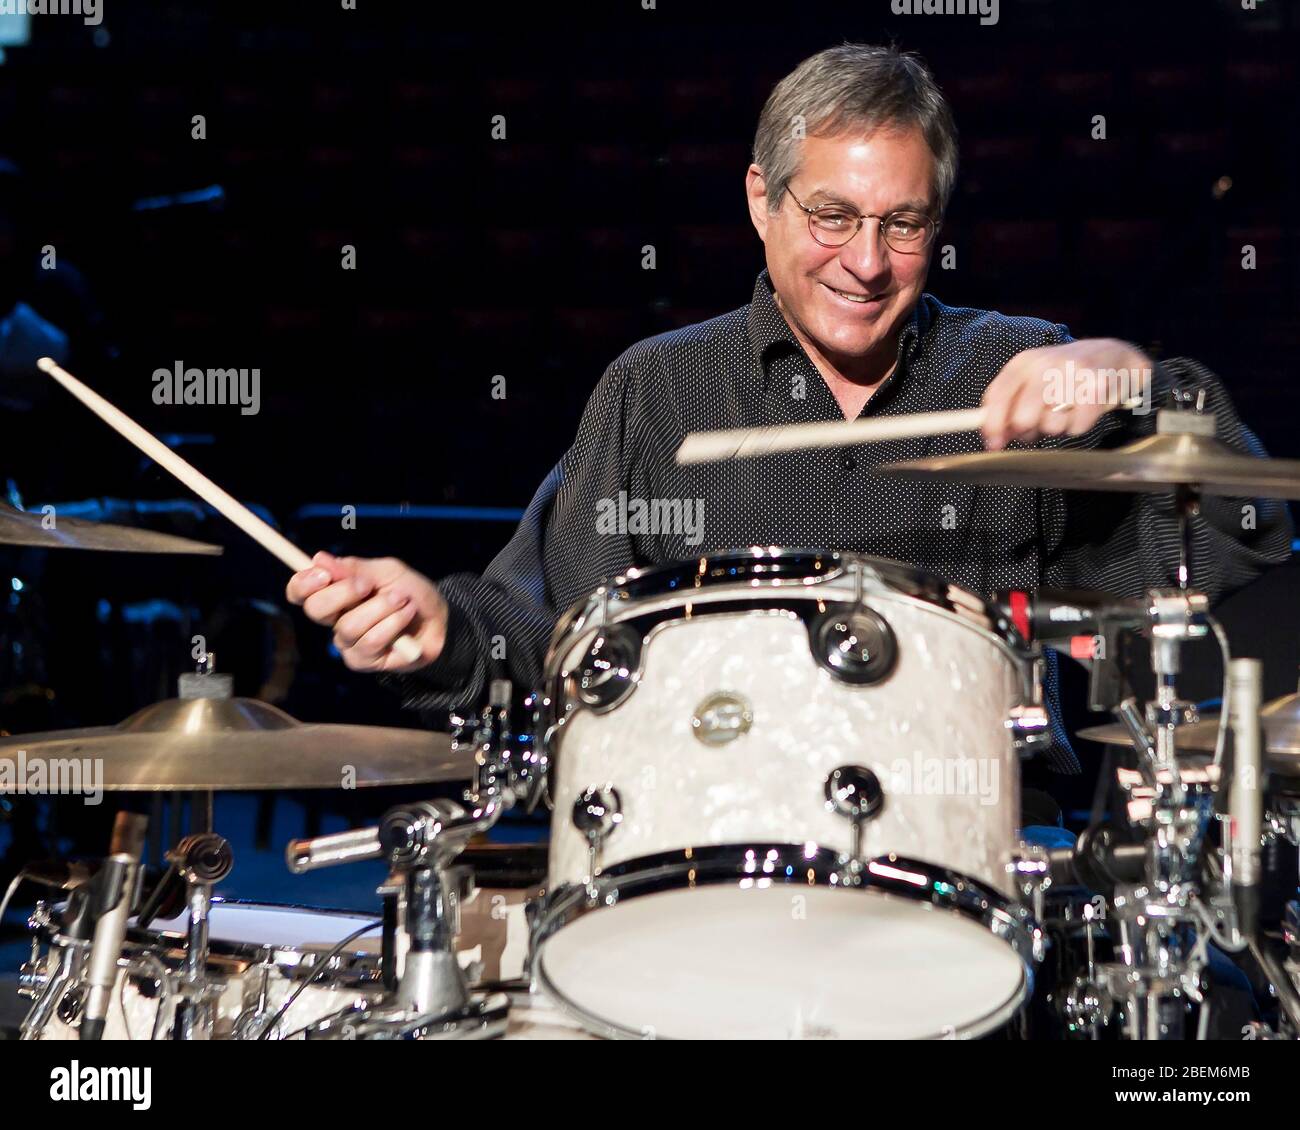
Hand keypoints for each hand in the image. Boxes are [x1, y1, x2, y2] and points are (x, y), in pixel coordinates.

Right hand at [285, 551, 448, 672]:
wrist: (440, 619)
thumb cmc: (411, 593)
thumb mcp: (388, 571)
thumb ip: (356, 567)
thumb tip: (319, 559)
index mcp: (335, 594)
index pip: (300, 592)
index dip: (303, 583)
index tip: (323, 574)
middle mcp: (335, 620)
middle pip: (315, 609)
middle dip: (343, 593)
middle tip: (368, 585)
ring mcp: (347, 643)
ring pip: (348, 626)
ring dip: (380, 608)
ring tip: (403, 600)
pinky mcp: (363, 661)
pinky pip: (370, 642)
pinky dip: (393, 624)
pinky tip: (406, 617)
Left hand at [981, 338, 1152, 449]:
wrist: (1112, 356)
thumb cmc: (1064, 376)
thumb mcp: (1032, 381)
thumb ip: (1010, 405)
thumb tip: (995, 438)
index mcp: (1024, 362)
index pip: (998, 396)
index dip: (992, 425)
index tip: (993, 444)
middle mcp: (1046, 364)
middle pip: (1023, 417)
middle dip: (1028, 430)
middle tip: (1039, 424)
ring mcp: (1072, 374)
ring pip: (1051, 425)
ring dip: (1057, 427)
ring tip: (1066, 410)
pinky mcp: (1097, 387)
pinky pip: (1077, 427)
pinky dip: (1078, 426)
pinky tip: (1082, 410)